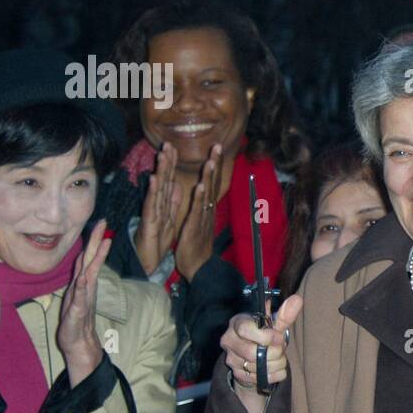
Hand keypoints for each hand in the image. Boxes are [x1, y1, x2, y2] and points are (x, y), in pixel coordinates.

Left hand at [57, 220, 112, 384]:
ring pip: (90, 273)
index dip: (94, 240)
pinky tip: (84, 278)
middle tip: (104, 223)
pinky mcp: (79, 310)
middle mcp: (86, 286)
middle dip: (98, 241)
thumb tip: (82, 259)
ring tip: (104, 243)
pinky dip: (83, 286)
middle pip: (92, 259)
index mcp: (83, 282)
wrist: (79, 342)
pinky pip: (81, 296)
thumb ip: (79, 277)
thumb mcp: (74, 294)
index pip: (89, 256)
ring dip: (96, 258)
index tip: (99, 223)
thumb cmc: (75, 319)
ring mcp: (85, 297)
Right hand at [133, 142, 181, 273]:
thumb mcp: (170, 219)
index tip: (174, 147)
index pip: (168, 181)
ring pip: (157, 189)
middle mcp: (156, 205)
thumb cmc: (157, 242)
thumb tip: (177, 185)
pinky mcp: (149, 223)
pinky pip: (151, 206)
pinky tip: (154, 180)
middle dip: (165, 162)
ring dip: (160, 172)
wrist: (149, 262)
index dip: (171, 164)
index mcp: (164, 204)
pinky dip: (153, 192)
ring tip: (162, 155)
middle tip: (168, 143)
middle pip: (162, 181)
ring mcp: (152, 213)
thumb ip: (173, 202)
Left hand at [174, 144, 222, 280]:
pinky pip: (198, 210)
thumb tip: (204, 191)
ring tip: (211, 160)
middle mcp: (207, 210)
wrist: (198, 267)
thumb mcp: (199, 220)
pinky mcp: (195, 227)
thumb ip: (202, 205)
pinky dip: (200, 197)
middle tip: (218, 145)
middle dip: (215, 164)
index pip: (211, 182)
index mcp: (206, 207)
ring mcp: (202, 218)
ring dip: (209, 177)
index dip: (214, 165)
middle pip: (213, 183)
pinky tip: (201, 185)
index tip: (216, 148)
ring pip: (207, 194)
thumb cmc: (196, 245)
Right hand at [221, 295, 303, 412]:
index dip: (266, 336)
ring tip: (278, 357)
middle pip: (251, 352)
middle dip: (274, 352)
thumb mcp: (274, 324)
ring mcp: (231, 360)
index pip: (245, 329)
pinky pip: (262, 379)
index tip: (278, 337)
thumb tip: (297, 299)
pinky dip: (275, 374)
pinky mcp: (238, 375)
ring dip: (276, 363)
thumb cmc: (265, 334)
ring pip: (258, 368)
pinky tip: (275, 367)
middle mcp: (229, 341)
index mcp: (236, 323)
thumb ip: (285, 314)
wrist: (258, 355)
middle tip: (280, 348)